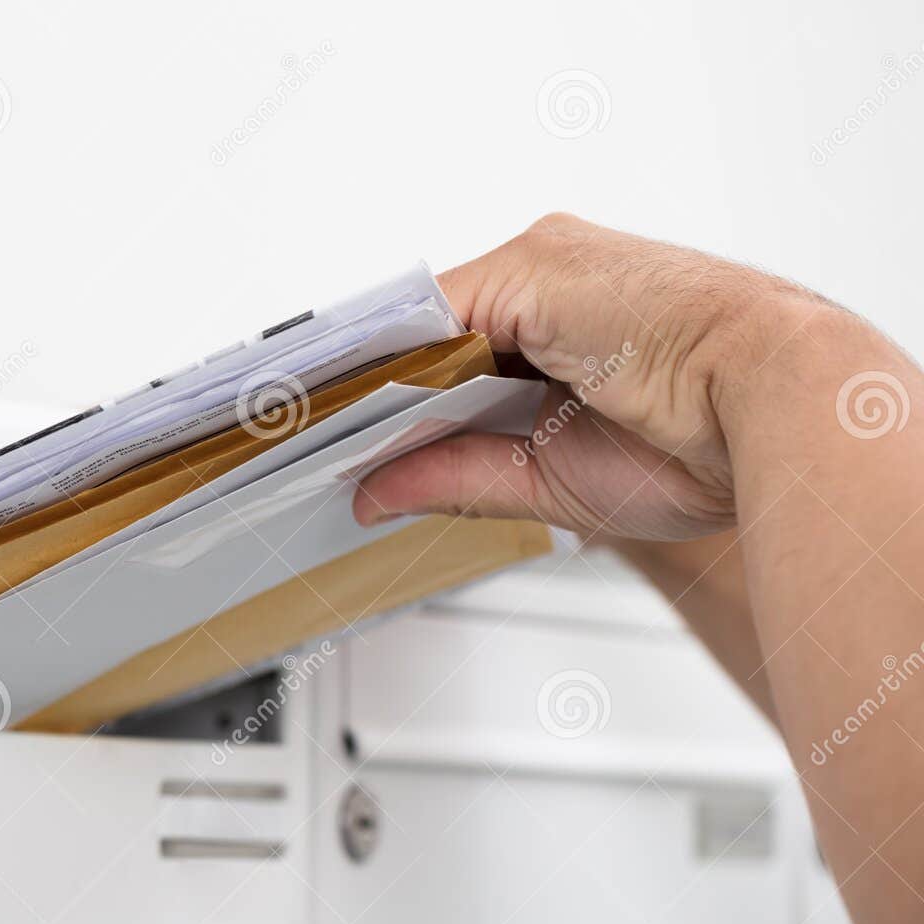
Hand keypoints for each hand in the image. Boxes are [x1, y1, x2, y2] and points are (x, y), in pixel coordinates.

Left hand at [352, 213, 815, 540]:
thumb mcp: (546, 477)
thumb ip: (454, 476)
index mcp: (565, 324)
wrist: (777, 412)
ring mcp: (538, 266)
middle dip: (372, 390)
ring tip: (311, 428)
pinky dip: (384, 353)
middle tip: (308, 442)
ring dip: (370, 373)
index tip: (343, 440)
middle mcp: (546, 281)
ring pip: (422, 319)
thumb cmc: (701, 443)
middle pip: (427, 333)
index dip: (395, 397)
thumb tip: (372, 494)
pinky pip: (429, 309)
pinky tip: (345, 397)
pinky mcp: (531, 267)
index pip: (451, 353)